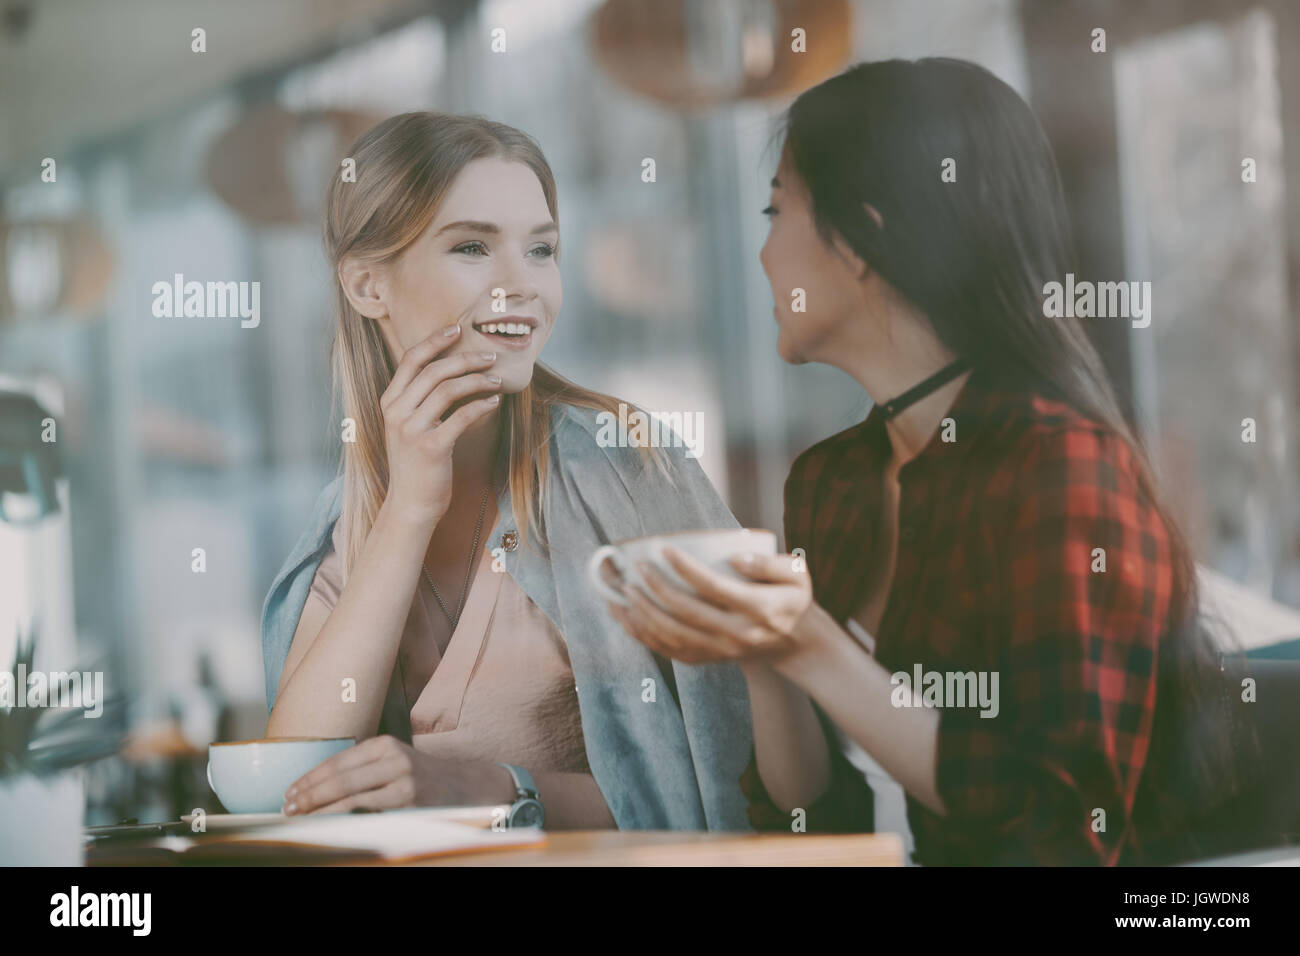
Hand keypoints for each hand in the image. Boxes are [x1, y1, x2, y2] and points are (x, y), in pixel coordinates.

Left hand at [281, 735, 514, 814]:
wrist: (468, 788)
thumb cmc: (423, 780)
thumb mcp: (395, 764)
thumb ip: (365, 771)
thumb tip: (319, 789)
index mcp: (385, 744)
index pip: (337, 761)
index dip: (310, 778)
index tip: (290, 793)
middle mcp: (393, 756)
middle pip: (339, 776)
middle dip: (308, 794)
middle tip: (287, 808)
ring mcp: (402, 777)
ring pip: (349, 793)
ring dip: (319, 807)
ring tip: (300, 817)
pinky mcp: (409, 799)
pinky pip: (367, 809)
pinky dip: (343, 816)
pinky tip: (328, 822)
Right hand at [380, 323, 502, 526]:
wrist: (411, 504)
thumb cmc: (416, 464)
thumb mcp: (409, 427)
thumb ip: (419, 400)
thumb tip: (450, 370)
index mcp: (390, 402)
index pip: (410, 359)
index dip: (434, 340)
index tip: (457, 328)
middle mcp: (397, 412)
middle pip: (434, 370)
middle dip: (465, 358)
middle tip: (490, 356)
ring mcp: (412, 430)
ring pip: (449, 390)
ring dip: (478, 380)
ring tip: (498, 379)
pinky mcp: (431, 447)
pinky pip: (461, 417)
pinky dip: (481, 405)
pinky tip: (494, 402)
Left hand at [606, 546, 817, 666]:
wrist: (794, 642)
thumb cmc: (791, 597)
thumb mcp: (796, 574)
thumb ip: (770, 563)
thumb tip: (735, 557)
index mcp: (761, 609)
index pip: (715, 589)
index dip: (687, 569)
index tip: (664, 549)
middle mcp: (739, 635)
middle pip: (688, 614)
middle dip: (657, 590)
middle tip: (637, 567)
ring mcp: (722, 652)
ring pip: (674, 637)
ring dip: (643, 615)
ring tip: (622, 592)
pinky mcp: (709, 659)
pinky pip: (670, 651)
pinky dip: (645, 635)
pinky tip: (627, 617)